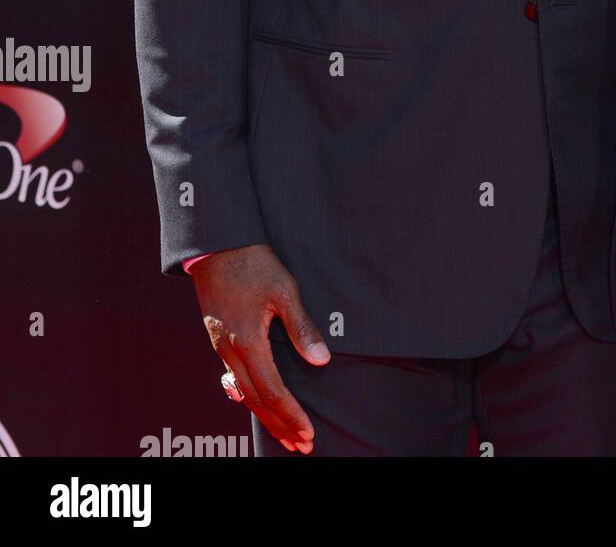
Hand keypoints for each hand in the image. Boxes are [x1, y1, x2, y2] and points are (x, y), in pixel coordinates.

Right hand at [192, 243, 329, 453]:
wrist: (217, 247)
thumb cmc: (253, 264)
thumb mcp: (285, 291)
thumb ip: (302, 328)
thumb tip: (321, 360)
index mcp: (248, 344)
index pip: (273, 392)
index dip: (291, 415)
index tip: (308, 433)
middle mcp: (231, 353)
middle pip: (257, 401)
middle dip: (280, 426)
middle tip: (301, 445)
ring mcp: (222, 348)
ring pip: (244, 393)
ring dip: (266, 416)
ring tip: (285, 434)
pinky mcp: (219, 340)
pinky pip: (235, 380)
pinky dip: (251, 398)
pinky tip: (259, 403)